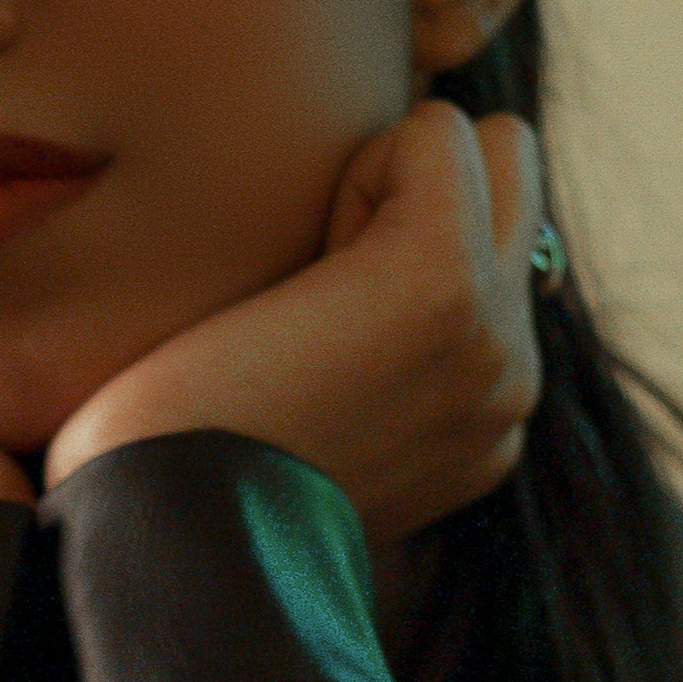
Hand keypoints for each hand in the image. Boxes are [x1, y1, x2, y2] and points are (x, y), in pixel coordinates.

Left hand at [38, 101, 545, 555]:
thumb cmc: (175, 483)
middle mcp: (510, 379)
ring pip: (493, 147)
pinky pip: (437, 135)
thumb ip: (360, 359)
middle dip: (423, 182)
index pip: (499, 251)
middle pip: (520, 181)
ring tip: (312, 280)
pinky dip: (361, 167)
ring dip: (392, 175)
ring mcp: (493, 332)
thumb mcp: (297, 426)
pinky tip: (303, 268)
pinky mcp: (444, 280)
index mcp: (484, 423)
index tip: (305, 329)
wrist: (162, 546)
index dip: (389, 234)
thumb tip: (350, 272)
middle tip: (318, 274)